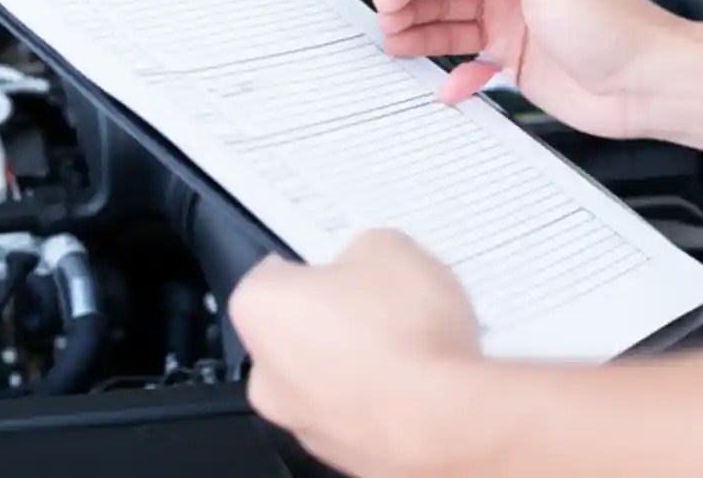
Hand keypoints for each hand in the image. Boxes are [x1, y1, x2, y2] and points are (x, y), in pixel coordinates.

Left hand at [229, 230, 498, 477]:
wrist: (443, 421)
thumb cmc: (403, 331)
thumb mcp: (389, 246)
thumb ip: (364, 249)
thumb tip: (370, 263)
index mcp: (259, 308)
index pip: (274, 274)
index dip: (318, 264)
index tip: (349, 264)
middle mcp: (266, 373)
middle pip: (298, 329)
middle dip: (337, 316)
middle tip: (385, 303)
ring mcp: (302, 422)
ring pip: (329, 375)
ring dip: (361, 360)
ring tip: (414, 344)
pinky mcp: (341, 456)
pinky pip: (360, 412)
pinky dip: (384, 398)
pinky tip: (422, 383)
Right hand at [374, 0, 685, 138]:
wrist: (645, 85)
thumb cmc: (615, 24)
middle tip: (387, 1)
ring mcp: (511, 15)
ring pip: (447, 13)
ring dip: (416, 23)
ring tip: (392, 36)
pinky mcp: (511, 55)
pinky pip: (466, 57)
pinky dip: (451, 70)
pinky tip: (446, 80)